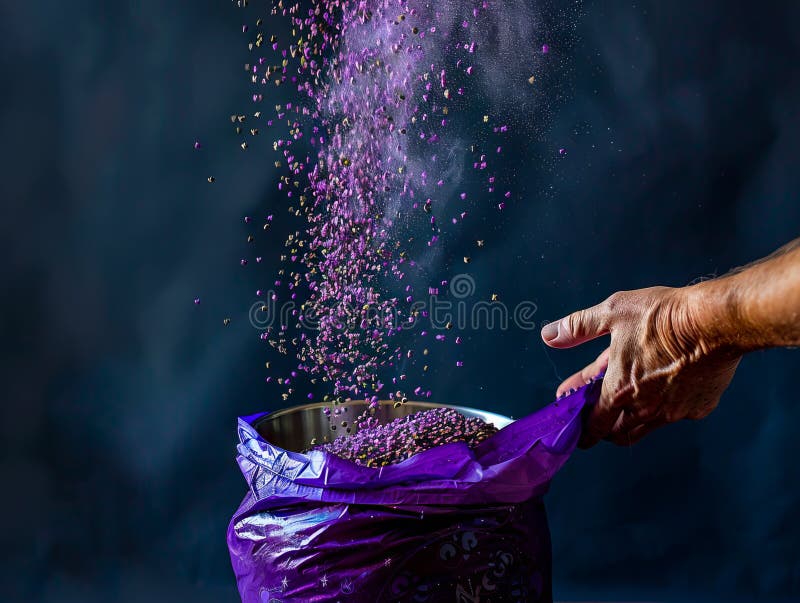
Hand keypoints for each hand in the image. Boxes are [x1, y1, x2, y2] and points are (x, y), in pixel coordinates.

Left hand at [541, 284, 742, 446]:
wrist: (716, 321)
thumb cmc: (662, 316)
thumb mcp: (612, 313)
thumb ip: (578, 328)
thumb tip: (549, 335)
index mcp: (620, 390)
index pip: (595, 424)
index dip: (583, 429)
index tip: (577, 430)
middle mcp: (646, 409)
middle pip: (619, 434)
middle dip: (605, 428)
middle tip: (599, 417)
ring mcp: (675, 411)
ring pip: (647, 428)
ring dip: (632, 421)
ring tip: (627, 406)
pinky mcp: (701, 407)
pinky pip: (676, 415)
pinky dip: (665, 408)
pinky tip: (666, 391)